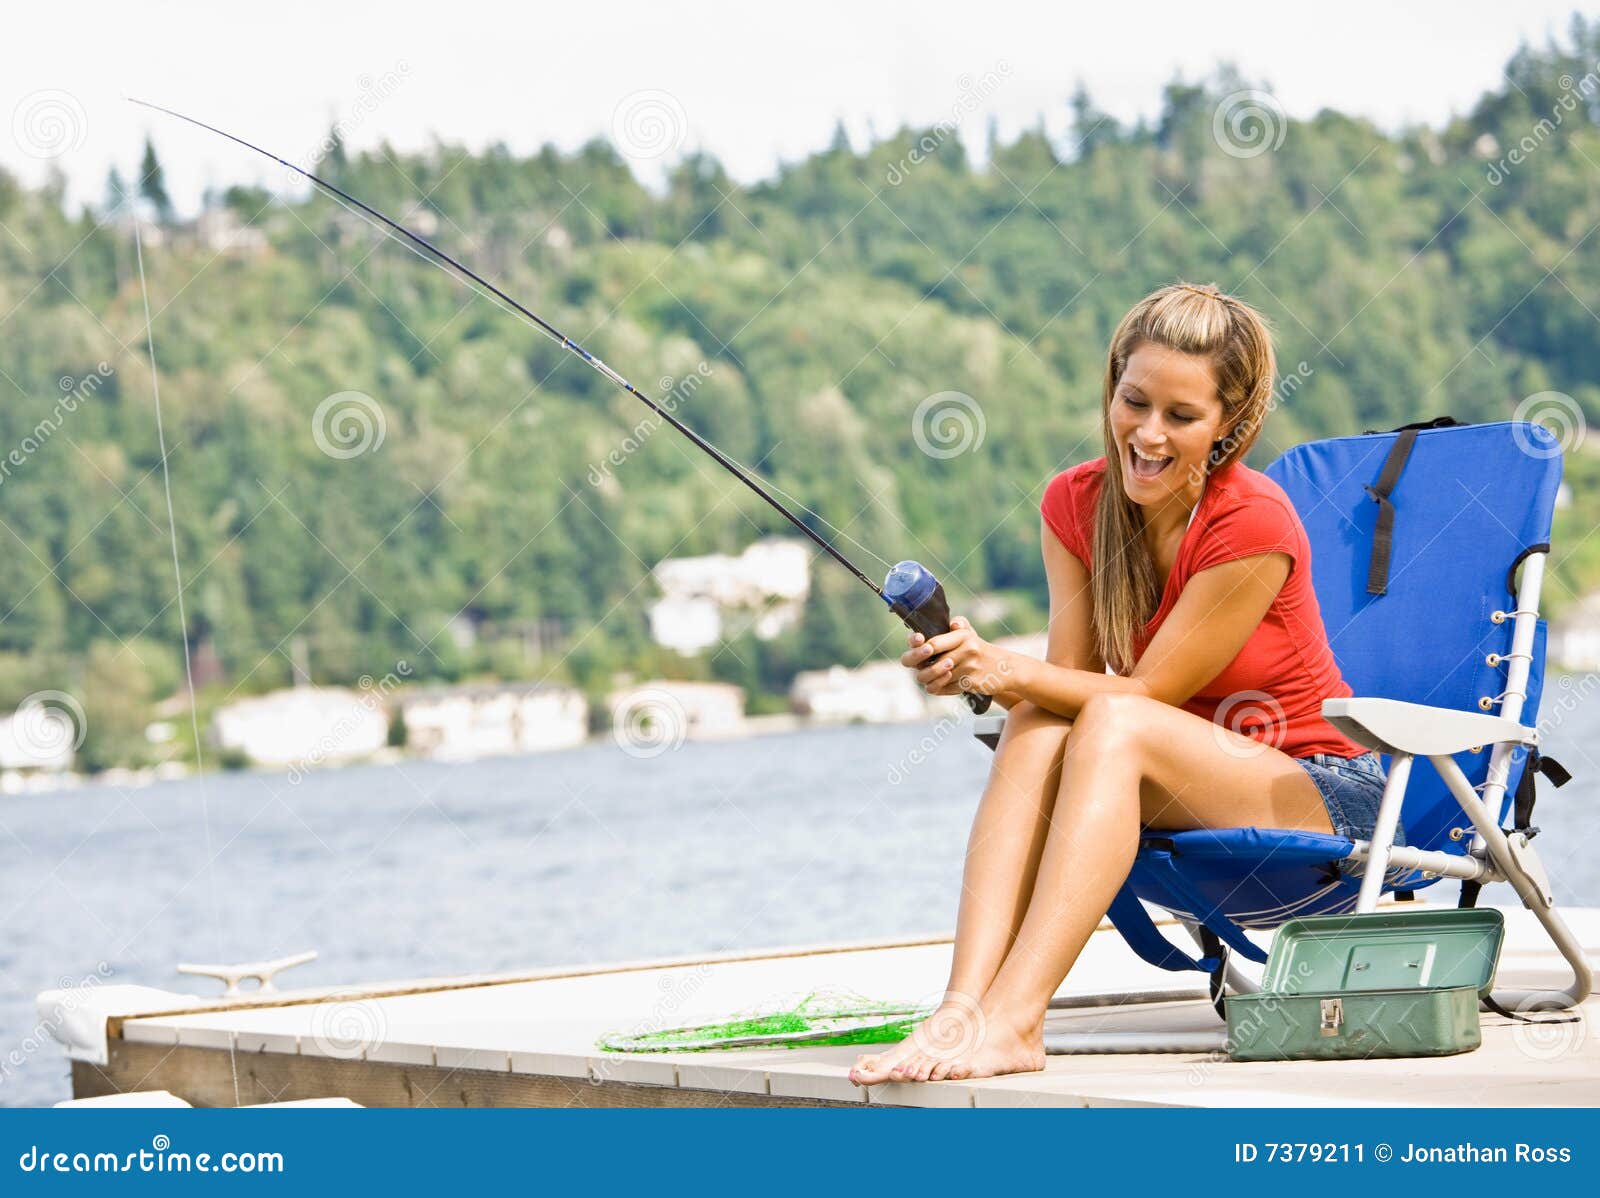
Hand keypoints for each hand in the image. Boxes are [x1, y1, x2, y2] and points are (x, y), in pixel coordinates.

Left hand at [900, 616, 1014, 697]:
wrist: (1005, 669)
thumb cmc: (980, 651)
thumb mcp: (971, 634)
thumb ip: (959, 624)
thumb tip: (953, 624)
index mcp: (963, 635)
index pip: (933, 644)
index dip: (920, 650)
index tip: (921, 654)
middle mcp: (968, 649)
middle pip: (933, 664)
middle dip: (925, 670)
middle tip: (923, 670)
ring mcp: (970, 667)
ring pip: (938, 679)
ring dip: (933, 681)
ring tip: (933, 678)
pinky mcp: (972, 682)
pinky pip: (947, 689)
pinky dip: (943, 688)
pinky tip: (945, 684)